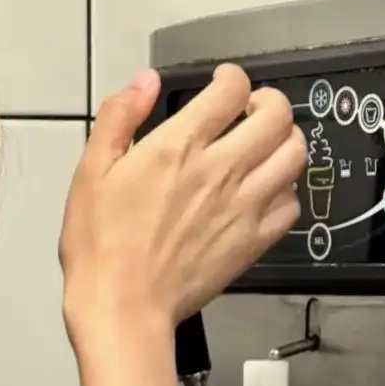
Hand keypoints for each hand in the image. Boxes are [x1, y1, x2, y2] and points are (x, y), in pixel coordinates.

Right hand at [60, 64, 305, 336]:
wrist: (122, 307)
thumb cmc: (100, 246)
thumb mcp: (90, 172)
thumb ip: (119, 118)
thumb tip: (145, 82)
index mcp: (180, 146)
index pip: (233, 89)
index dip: (232, 78)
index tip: (223, 84)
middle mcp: (221, 170)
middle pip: (277, 116)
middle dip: (269, 102)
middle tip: (252, 110)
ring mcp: (243, 208)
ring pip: (294, 156)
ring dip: (285, 142)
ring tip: (266, 147)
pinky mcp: (252, 243)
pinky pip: (291, 206)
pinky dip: (285, 192)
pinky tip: (265, 193)